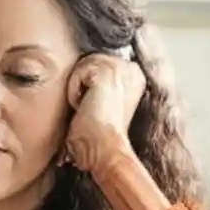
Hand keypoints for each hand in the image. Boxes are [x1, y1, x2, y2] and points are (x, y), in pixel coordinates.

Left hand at [63, 52, 146, 171]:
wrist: (107, 148)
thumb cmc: (105, 136)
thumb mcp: (108, 104)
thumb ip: (102, 85)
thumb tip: (86, 79)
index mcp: (135, 77)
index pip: (100, 64)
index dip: (90, 83)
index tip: (93, 104)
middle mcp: (131, 68)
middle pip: (91, 61)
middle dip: (84, 84)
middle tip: (91, 109)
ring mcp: (120, 66)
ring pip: (82, 66)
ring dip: (78, 89)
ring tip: (90, 109)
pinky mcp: (105, 70)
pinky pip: (77, 73)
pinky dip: (74, 92)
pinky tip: (85, 107)